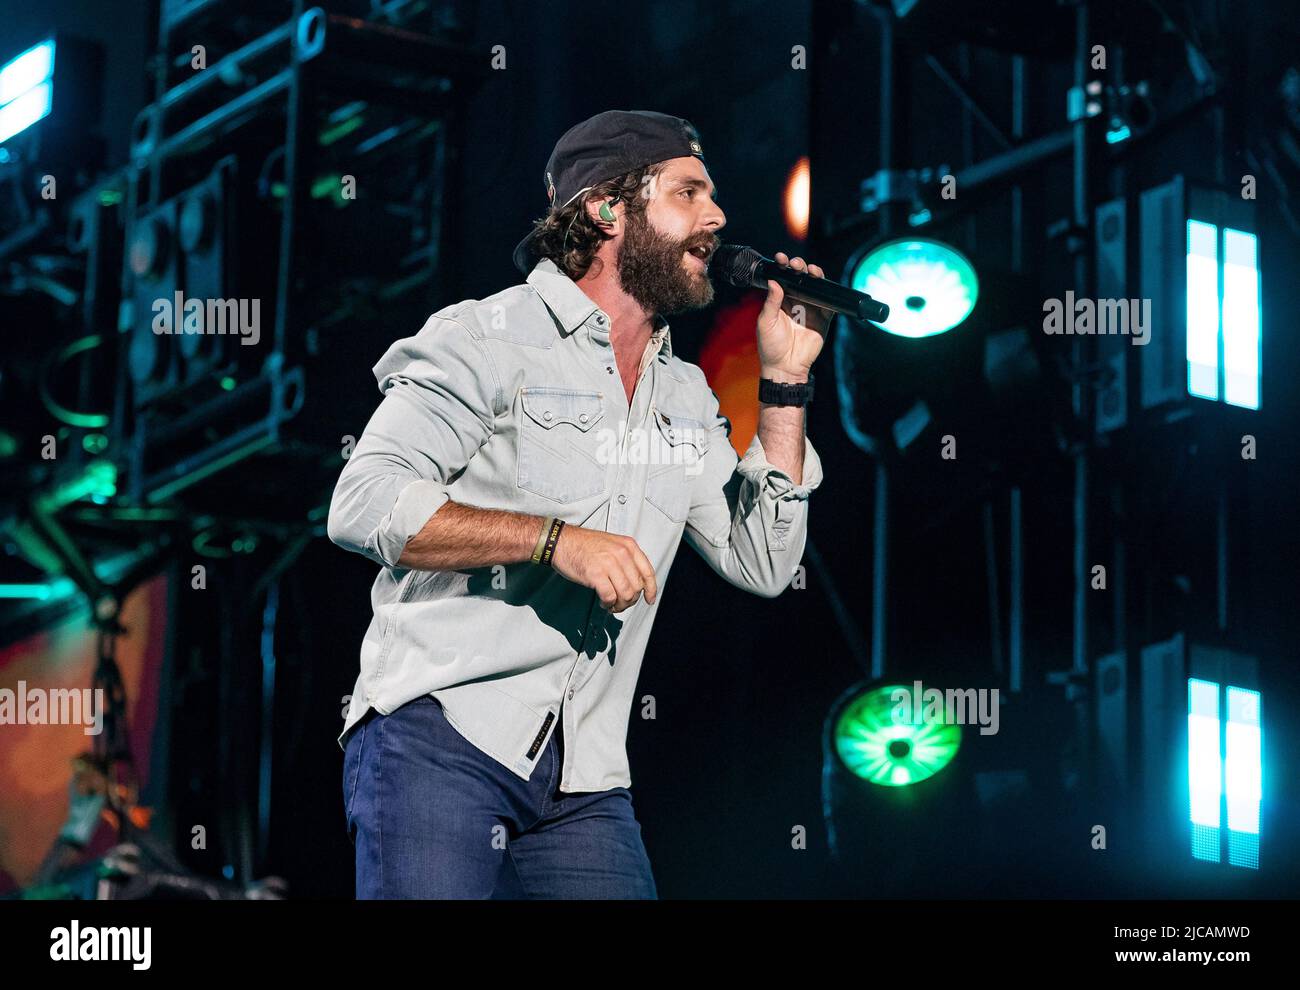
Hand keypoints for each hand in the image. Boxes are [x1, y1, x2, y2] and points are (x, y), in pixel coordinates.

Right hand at [550, 526, 657, 612]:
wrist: (560, 542)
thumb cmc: (583, 545)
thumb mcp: (612, 544)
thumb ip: (626, 559)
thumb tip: (636, 583)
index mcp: (628, 546)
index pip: (647, 572)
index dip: (651, 589)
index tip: (649, 599)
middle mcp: (622, 553)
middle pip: (637, 587)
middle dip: (630, 600)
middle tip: (621, 603)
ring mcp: (609, 563)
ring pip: (626, 594)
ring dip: (620, 604)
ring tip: (612, 605)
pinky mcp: (596, 574)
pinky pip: (610, 597)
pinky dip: (608, 604)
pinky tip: (603, 602)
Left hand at [756, 251, 831, 379]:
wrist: (785, 367)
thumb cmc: (771, 346)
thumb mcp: (766, 321)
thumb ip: (771, 302)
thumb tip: (774, 281)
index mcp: (780, 300)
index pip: (783, 278)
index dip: (783, 267)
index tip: (780, 258)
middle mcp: (796, 301)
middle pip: (801, 278)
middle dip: (799, 267)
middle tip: (795, 264)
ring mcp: (810, 309)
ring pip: (816, 286)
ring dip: (814, 275)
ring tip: (810, 270)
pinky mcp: (823, 318)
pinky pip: (829, 303)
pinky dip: (829, 293)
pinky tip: (823, 285)